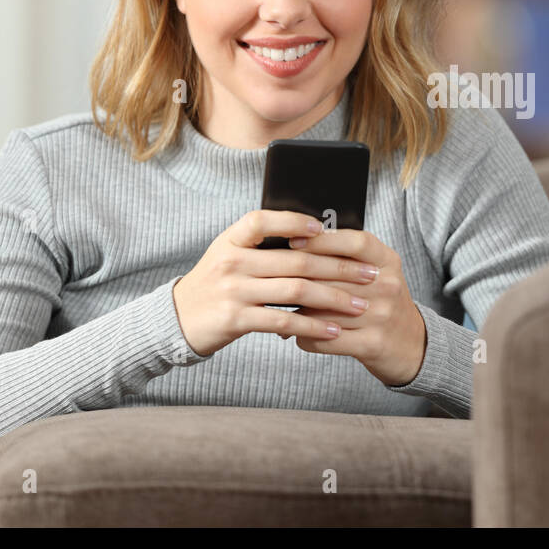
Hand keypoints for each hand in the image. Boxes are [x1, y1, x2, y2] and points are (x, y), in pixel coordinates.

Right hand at [171, 210, 374, 356]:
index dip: (294, 221)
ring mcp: (233, 291)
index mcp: (231, 240)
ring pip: (295, 290)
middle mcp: (231, 261)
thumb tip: (317, 236)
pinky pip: (283, 320)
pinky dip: (313, 325)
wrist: (178, 319)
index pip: (262, 220)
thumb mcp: (231, 255)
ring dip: (334, 298)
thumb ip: (263, 246)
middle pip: (296, 260)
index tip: (325, 228)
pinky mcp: (236, 319)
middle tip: (369, 274)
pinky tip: (334, 329)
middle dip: (339, 267)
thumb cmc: (217, 283)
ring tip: (360, 304)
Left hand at [286, 228, 426, 386]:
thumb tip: (296, 246)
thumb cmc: (382, 303)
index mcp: (387, 261)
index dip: (323, 240)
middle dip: (298, 278)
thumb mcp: (377, 273)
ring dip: (296, 312)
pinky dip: (305, 337)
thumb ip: (347, 259)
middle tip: (270, 278)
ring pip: (324, 310)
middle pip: (333, 276)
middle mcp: (388, 285)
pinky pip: (326, 338)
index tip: (293, 241)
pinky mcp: (372, 343)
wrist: (413, 345)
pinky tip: (295, 334)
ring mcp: (382, 315)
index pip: (355, 242)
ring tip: (275, 311)